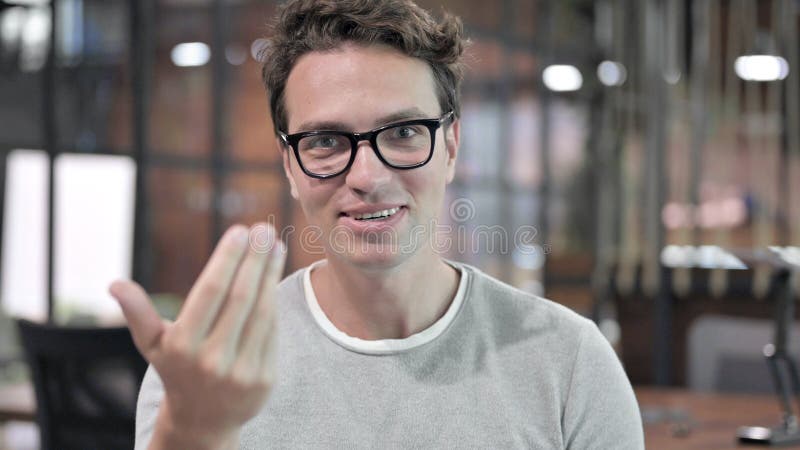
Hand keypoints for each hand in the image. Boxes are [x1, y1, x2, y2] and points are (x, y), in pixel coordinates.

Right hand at [110, 223, 285, 447]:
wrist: (202, 422)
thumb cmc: (177, 370)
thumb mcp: (152, 345)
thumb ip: (137, 313)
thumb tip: (114, 284)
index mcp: (182, 345)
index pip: (211, 292)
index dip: (227, 259)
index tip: (241, 231)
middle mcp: (212, 359)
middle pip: (241, 298)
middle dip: (255, 260)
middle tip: (264, 229)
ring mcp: (241, 371)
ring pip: (262, 313)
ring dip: (271, 275)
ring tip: (276, 245)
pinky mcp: (264, 380)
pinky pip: (272, 332)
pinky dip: (275, 301)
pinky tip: (275, 276)